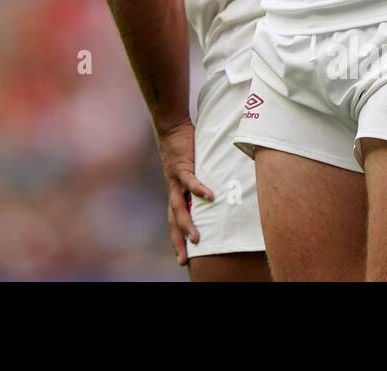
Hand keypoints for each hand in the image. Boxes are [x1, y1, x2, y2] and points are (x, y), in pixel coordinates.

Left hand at [154, 118, 213, 265]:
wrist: (170, 126)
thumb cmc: (183, 147)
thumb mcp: (190, 169)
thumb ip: (198, 181)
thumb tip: (216, 191)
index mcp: (174, 191)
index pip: (174, 219)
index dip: (177, 238)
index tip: (182, 257)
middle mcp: (172, 189)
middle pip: (174, 220)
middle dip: (179, 241)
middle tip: (184, 261)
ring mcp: (175, 179)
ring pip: (178, 207)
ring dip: (187, 224)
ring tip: (196, 239)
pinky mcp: (181, 166)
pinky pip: (191, 181)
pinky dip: (200, 189)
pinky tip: (211, 197)